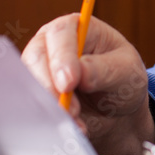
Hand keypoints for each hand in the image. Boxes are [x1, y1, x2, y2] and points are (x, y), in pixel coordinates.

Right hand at [21, 13, 154, 154]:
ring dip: (49, 105)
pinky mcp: (35, 93)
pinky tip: (69, 127)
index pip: (60, 33)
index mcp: (77, 27)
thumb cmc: (124, 80)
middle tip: (68, 109)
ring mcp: (39, 69)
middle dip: (50, 86)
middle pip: (36, 57)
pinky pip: (31, 105)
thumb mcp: (126, 72)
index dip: (61, 57)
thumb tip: (79, 72)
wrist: (118, 111)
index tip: (68, 82)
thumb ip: (103, 70)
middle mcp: (51, 44)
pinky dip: (47, 118)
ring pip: (28, 83)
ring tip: (74, 121)